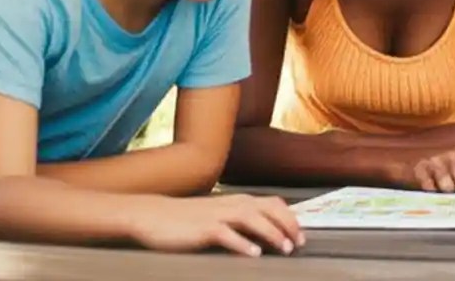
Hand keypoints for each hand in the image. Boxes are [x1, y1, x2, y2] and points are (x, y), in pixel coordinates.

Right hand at [129, 194, 303, 256]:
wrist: (152, 215)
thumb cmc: (187, 218)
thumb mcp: (219, 214)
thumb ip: (241, 220)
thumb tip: (266, 233)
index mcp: (239, 200)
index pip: (275, 204)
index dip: (291, 218)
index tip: (302, 235)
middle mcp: (233, 204)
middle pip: (270, 210)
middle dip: (289, 226)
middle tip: (300, 244)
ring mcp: (218, 215)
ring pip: (254, 220)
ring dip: (272, 234)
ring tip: (285, 248)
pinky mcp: (203, 229)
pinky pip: (228, 235)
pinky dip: (243, 244)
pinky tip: (255, 254)